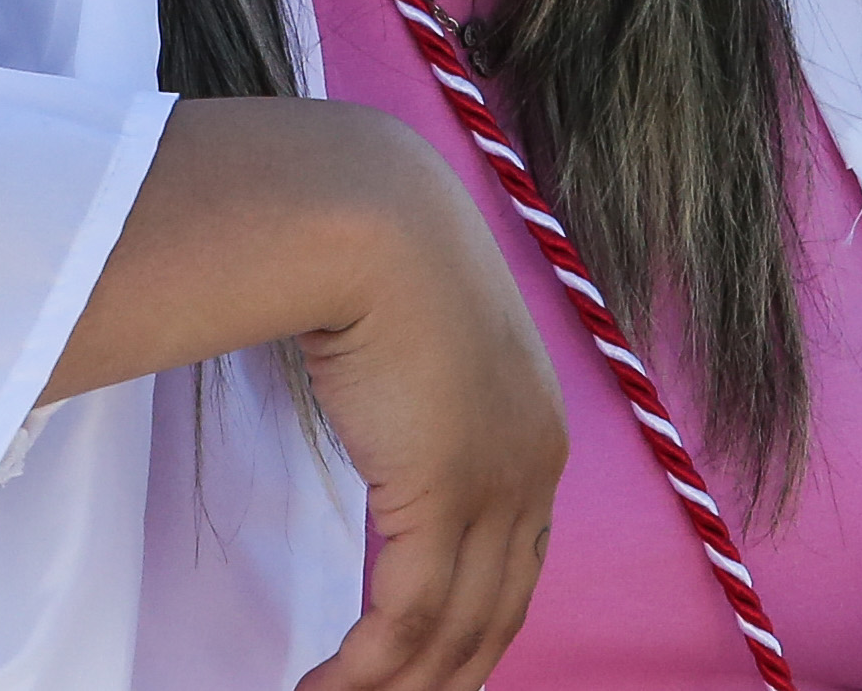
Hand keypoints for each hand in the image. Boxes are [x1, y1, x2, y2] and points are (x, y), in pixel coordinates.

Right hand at [42, 101, 565, 690]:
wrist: (370, 218)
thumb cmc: (374, 247)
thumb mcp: (415, 325)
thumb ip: (410, 380)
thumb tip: (372, 393)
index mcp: (533, 428)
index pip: (516, 562)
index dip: (472, 624)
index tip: (426, 661)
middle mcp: (532, 468)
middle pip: (497, 612)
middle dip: (444, 674)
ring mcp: (495, 487)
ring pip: (454, 628)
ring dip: (395, 684)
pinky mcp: (443, 498)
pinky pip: (406, 616)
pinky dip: (368, 668)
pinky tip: (328, 687)